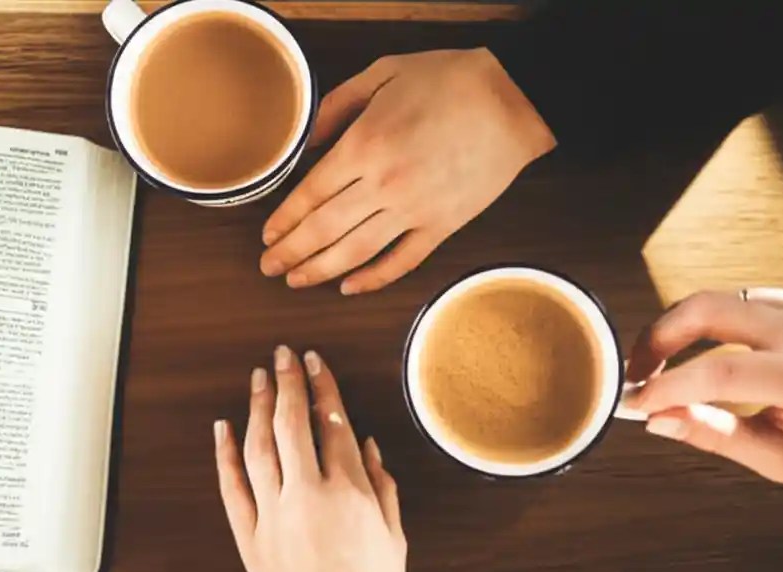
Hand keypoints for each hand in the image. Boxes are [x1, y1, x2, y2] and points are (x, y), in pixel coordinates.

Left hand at [214, 346, 409, 571]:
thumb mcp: (393, 536)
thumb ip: (381, 485)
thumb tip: (366, 443)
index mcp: (351, 492)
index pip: (333, 422)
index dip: (322, 385)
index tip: (314, 361)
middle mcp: (308, 497)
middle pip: (291, 423)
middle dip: (286, 382)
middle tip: (282, 355)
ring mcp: (274, 518)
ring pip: (258, 447)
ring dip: (257, 407)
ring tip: (258, 379)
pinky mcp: (249, 540)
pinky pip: (231, 488)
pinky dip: (225, 454)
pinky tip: (224, 426)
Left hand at [260, 49, 554, 294]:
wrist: (516, 100)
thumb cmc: (452, 80)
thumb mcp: (383, 72)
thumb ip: (337, 106)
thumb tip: (307, 142)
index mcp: (364, 146)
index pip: (310, 194)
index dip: (283, 219)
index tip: (266, 235)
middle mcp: (383, 185)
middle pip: (324, 230)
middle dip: (291, 253)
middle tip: (268, 268)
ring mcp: (414, 210)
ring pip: (355, 252)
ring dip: (320, 271)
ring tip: (295, 282)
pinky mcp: (443, 226)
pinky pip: (401, 262)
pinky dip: (373, 279)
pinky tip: (349, 288)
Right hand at [627, 289, 782, 495]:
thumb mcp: (777, 459)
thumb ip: (714, 434)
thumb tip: (656, 419)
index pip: (719, 371)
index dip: (667, 384)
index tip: (636, 403)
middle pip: (709, 310)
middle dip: (659, 337)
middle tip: (636, 373)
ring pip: (718, 299)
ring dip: (678, 328)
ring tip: (659, 367)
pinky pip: (739, 300)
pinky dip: (706, 324)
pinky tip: (696, 355)